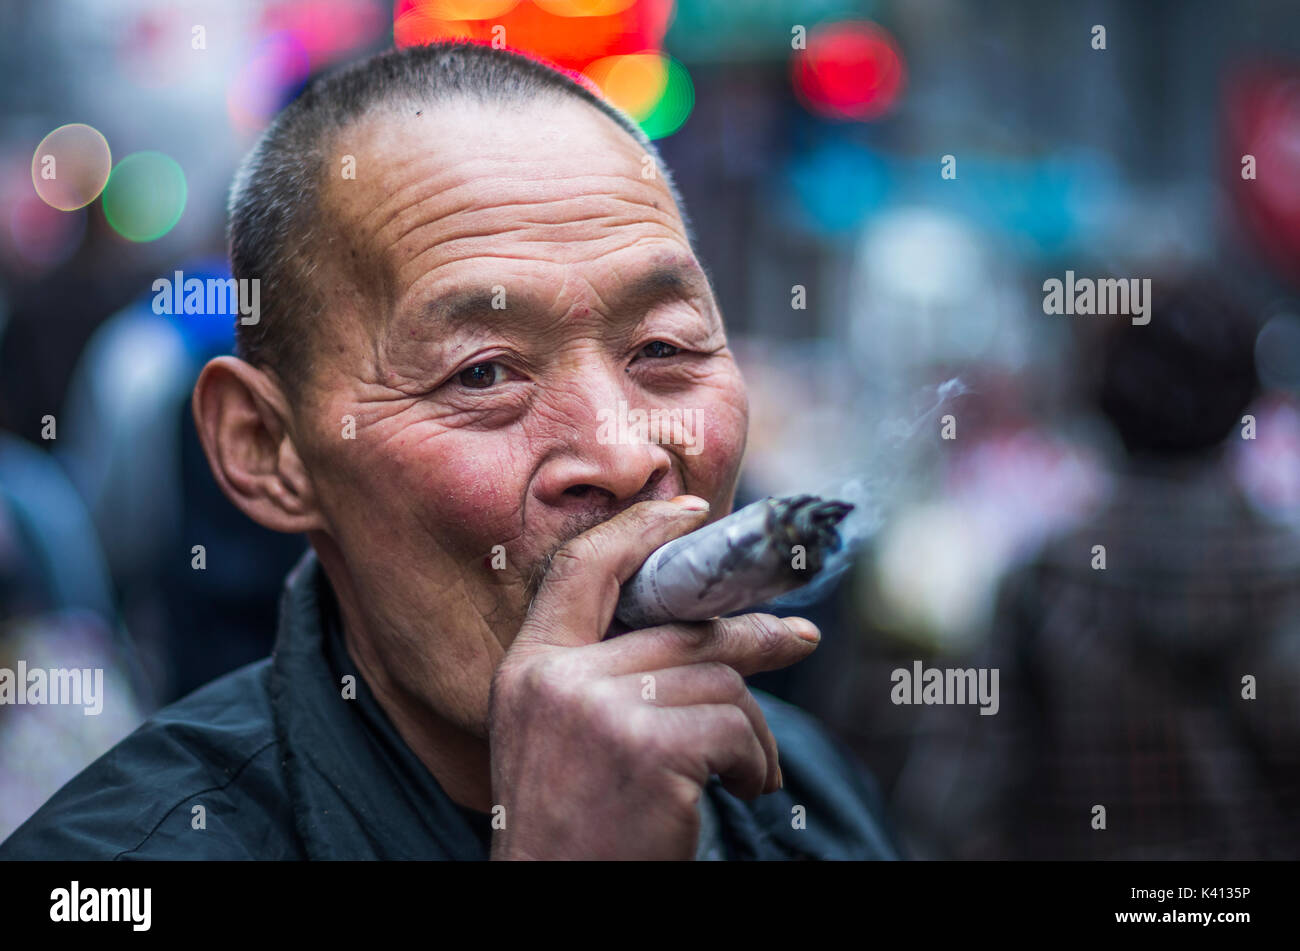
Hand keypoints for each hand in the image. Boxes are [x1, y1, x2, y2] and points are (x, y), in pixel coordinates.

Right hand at [487, 495, 821, 859]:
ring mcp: (600, 710)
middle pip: (679, 628)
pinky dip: (756, 762)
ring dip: (751, 730)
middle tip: (798, 639)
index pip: (584, 568)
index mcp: (528, 667)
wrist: (557, 900)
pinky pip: (734, 726)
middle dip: (749, 637)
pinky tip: (743, 791)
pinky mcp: (648, 748)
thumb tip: (705, 629)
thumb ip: (606, 673)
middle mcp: (556, 678)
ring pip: (717, 679)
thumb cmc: (575, 823)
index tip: (690, 513)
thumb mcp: (564, 734)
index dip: (640, 531)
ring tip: (750, 773)